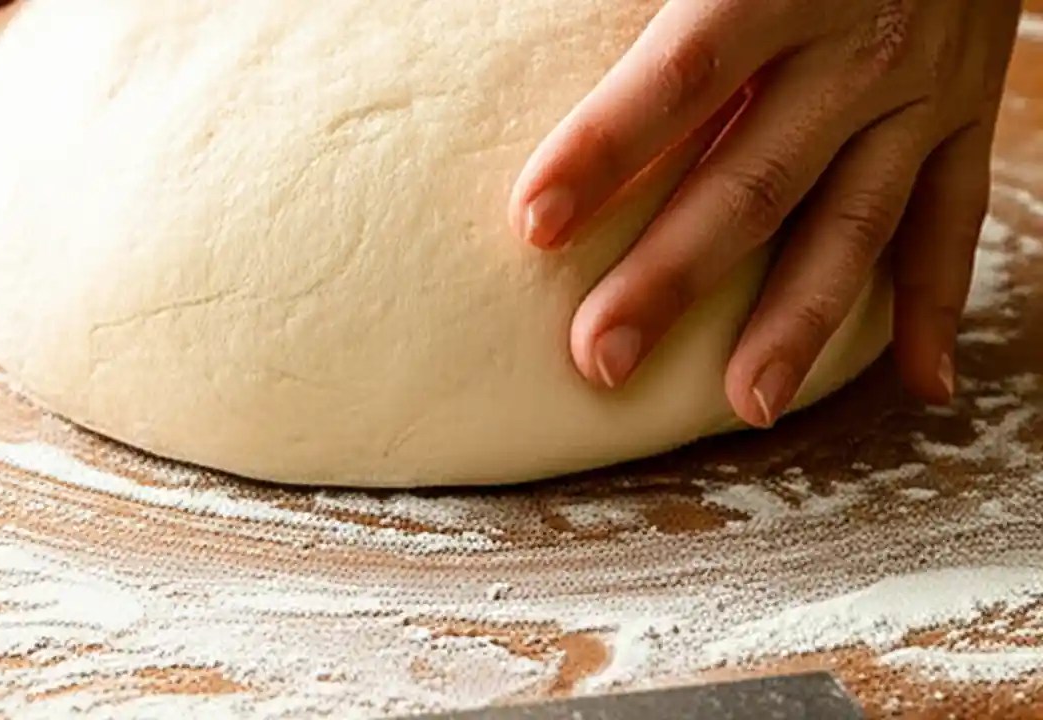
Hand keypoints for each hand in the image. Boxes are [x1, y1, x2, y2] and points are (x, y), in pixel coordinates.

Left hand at [510, 0, 1021, 425]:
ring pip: (853, 223)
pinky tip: (920, 384)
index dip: (605, 148)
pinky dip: (936, 302)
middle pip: (752, 179)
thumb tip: (512, 14)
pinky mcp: (968, 115)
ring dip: (799, 323)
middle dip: (674, 277)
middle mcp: (856, 47)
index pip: (680, 74)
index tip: (534, 225)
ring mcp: (922, 91)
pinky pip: (952, 219)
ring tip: (748, 406)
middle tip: (600, 358)